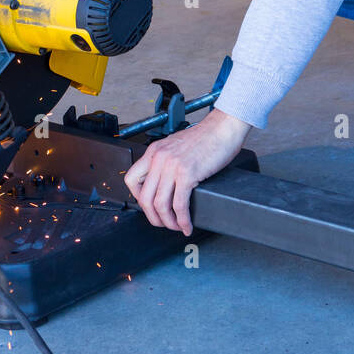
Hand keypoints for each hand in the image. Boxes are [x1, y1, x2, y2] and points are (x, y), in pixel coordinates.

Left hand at [123, 108, 249, 233]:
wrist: (223, 127)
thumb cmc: (205, 136)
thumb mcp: (175, 145)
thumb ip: (165, 161)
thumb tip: (163, 184)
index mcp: (154, 151)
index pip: (131, 179)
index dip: (138, 198)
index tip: (148, 206)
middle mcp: (159, 158)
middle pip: (145, 198)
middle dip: (153, 217)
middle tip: (163, 223)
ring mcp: (172, 166)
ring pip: (160, 205)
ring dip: (168, 222)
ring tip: (177, 226)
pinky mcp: (187, 174)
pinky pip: (179, 205)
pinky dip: (183, 220)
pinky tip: (187, 224)